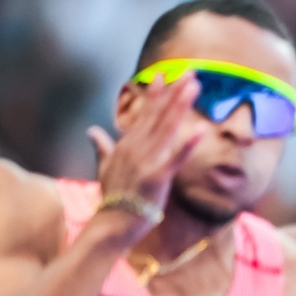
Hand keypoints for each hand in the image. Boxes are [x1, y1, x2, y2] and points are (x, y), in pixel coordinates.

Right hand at [87, 72, 203, 242]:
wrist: (111, 223)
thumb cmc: (112, 198)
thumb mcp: (105, 168)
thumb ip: (102, 148)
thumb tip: (92, 131)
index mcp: (128, 145)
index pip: (145, 115)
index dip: (156, 95)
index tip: (164, 76)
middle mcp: (136, 148)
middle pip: (159, 115)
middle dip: (175, 93)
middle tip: (190, 72)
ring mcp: (147, 160)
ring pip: (168, 128)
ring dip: (181, 106)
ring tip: (195, 87)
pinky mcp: (157, 176)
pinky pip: (176, 158)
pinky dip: (189, 144)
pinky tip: (203, 130)